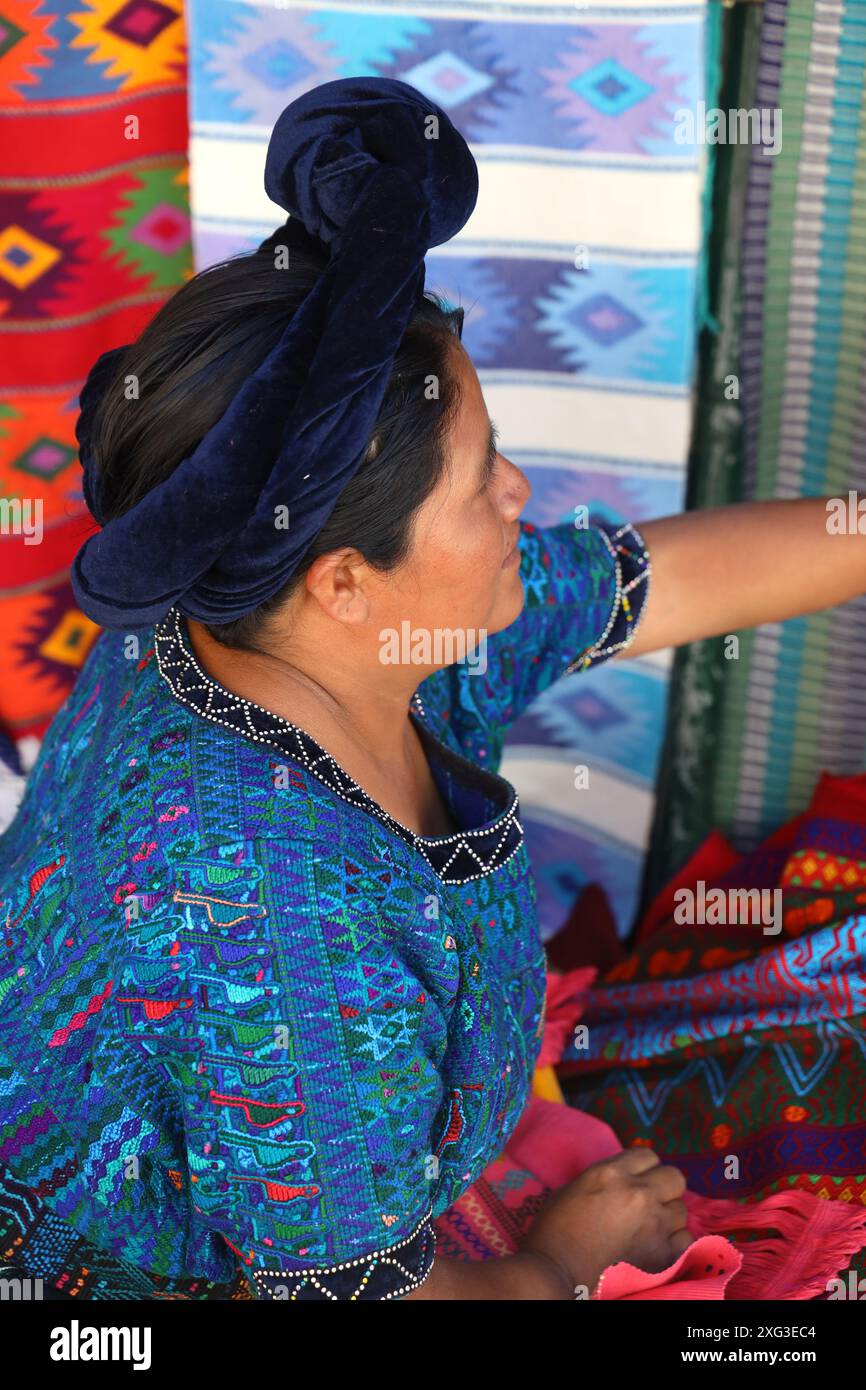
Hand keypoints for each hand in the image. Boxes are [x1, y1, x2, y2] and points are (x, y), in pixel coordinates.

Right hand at [523, 1146, 692, 1295]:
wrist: (558, 1271)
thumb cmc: (556, 1228)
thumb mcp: (577, 1185)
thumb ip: (608, 1176)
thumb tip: (627, 1179)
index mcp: (613, 1172)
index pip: (648, 1155)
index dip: (643, 1168)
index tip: (636, 1179)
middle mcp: (639, 1193)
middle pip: (674, 1177)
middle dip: (663, 1187)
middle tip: (649, 1201)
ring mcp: (655, 1224)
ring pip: (681, 1209)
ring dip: (667, 1216)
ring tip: (650, 1227)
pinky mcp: (664, 1254)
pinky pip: (685, 1239)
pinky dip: (674, 1242)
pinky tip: (657, 1246)